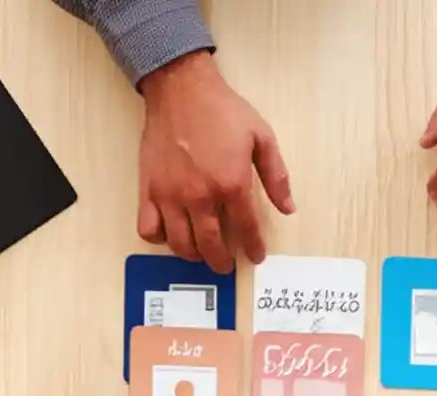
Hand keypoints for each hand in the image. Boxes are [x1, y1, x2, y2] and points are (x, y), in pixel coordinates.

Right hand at [138, 51, 294, 272]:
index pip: (246, 230)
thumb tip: (288, 207)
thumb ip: (276, 176)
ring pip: (180, 244)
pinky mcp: (148, 189)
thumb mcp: (262, 137)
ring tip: (201, 254)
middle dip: (222, 262)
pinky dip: (159, 238)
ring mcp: (171, 195)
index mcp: (232, 184)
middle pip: (211, 245)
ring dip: (194, 255)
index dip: (253, 248)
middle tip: (227, 264)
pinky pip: (148, 228)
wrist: (181, 90)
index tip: (255, 255)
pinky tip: (170, 234)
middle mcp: (200, 196)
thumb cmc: (222, 111)